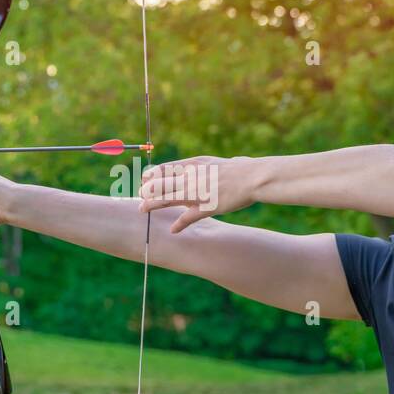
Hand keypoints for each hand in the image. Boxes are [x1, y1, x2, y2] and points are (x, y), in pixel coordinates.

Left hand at [139, 155, 258, 232]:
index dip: (152, 175)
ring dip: (152, 204)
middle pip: (160, 184)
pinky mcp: (207, 207)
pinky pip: (188, 218)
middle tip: (140, 195)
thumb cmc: (239, 169)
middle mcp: (191, 177)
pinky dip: (179, 225)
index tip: (144, 179)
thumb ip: (203, 167)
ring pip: (166, 199)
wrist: (253, 177)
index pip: (164, 168)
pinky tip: (172, 230)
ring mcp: (197, 193)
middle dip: (147, 190)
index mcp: (193, 164)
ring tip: (142, 209)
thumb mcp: (215, 162)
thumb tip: (200, 166)